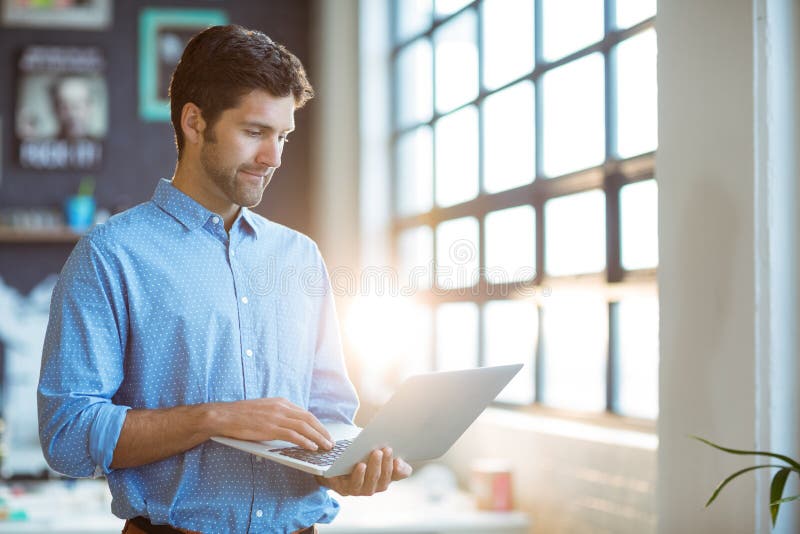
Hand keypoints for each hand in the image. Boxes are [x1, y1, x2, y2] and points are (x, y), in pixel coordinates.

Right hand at [208, 397, 332, 450]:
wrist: (224, 415)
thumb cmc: (240, 415)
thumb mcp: (263, 409)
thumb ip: (277, 414)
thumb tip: (289, 426)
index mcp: (280, 402)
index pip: (304, 413)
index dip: (317, 424)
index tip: (324, 432)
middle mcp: (281, 407)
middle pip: (308, 419)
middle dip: (322, 431)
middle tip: (330, 441)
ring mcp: (276, 417)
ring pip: (304, 427)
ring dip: (318, 437)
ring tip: (326, 446)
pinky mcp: (270, 428)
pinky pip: (293, 435)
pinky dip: (305, 441)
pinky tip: (312, 447)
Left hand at [315, 447, 412, 495]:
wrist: (327, 466)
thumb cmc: (352, 459)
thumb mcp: (370, 455)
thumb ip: (386, 458)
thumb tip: (400, 462)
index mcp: (381, 479)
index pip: (395, 477)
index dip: (400, 471)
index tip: (399, 458)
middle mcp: (371, 488)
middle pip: (382, 483)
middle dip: (386, 465)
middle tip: (386, 449)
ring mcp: (356, 491)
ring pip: (368, 485)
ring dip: (374, 469)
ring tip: (376, 453)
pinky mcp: (342, 489)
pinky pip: (352, 485)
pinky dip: (358, 476)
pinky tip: (361, 465)